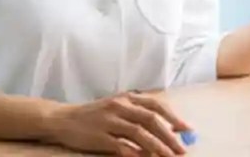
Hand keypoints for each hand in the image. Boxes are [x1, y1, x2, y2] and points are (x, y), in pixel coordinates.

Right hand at [41, 91, 193, 155]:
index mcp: (126, 98)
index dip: (173, 117)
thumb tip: (163, 128)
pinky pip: (122, 146)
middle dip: (170, 135)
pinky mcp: (100, 136)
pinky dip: (136, 153)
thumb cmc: (93, 115)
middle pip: (151, 119)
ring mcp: (109, 121)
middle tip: (182, 149)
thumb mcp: (115, 107)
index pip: (155, 105)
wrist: (63, 119)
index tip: (187, 130)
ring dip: (158, 146)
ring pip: (140, 133)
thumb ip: (136, 114)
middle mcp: (119, 106)